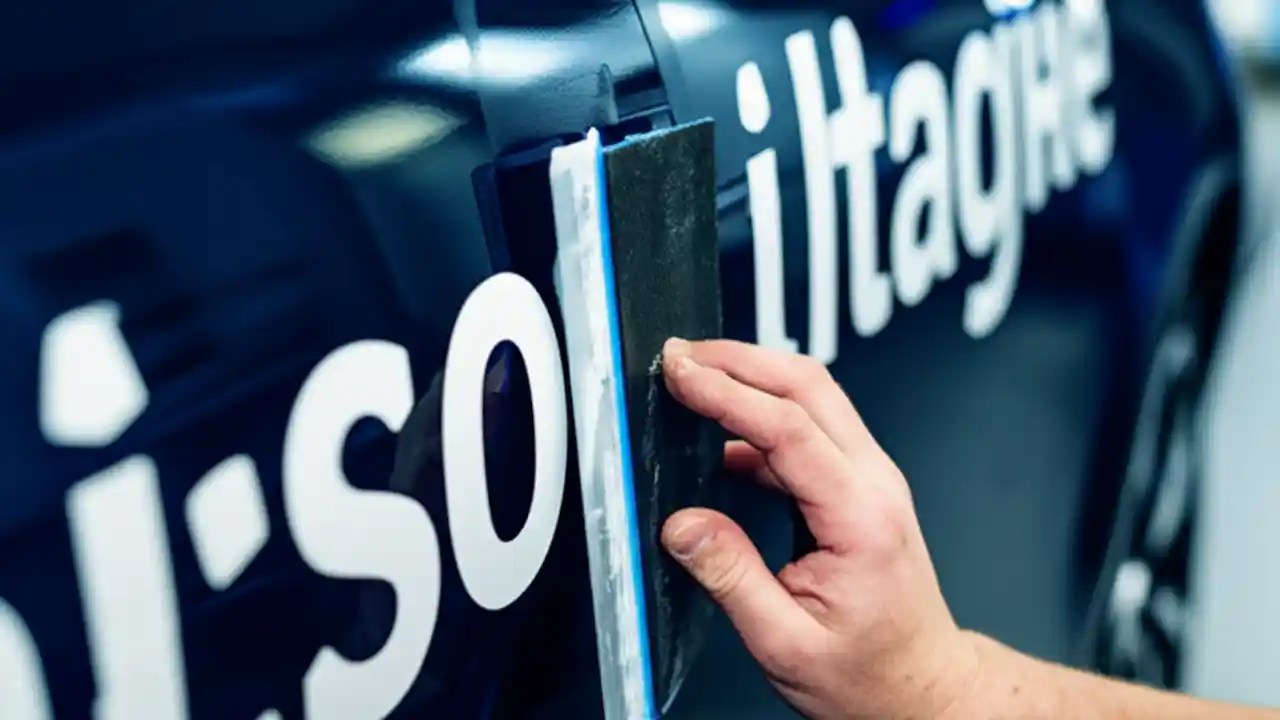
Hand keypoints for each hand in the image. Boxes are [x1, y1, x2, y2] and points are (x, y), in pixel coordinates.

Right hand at [659, 338, 978, 719]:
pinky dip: (760, 415)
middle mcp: (875, 484)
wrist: (921, 689)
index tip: (680, 373)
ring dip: (751, 378)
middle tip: (679, 356)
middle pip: (808, 385)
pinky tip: (719, 437)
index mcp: (860, 518)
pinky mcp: (858, 485)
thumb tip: (682, 524)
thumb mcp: (786, 644)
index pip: (788, 427)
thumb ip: (730, 578)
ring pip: (812, 397)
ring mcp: (871, 479)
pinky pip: (809, 429)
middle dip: (738, 359)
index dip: (727, 392)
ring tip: (691, 382)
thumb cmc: (868, 676)